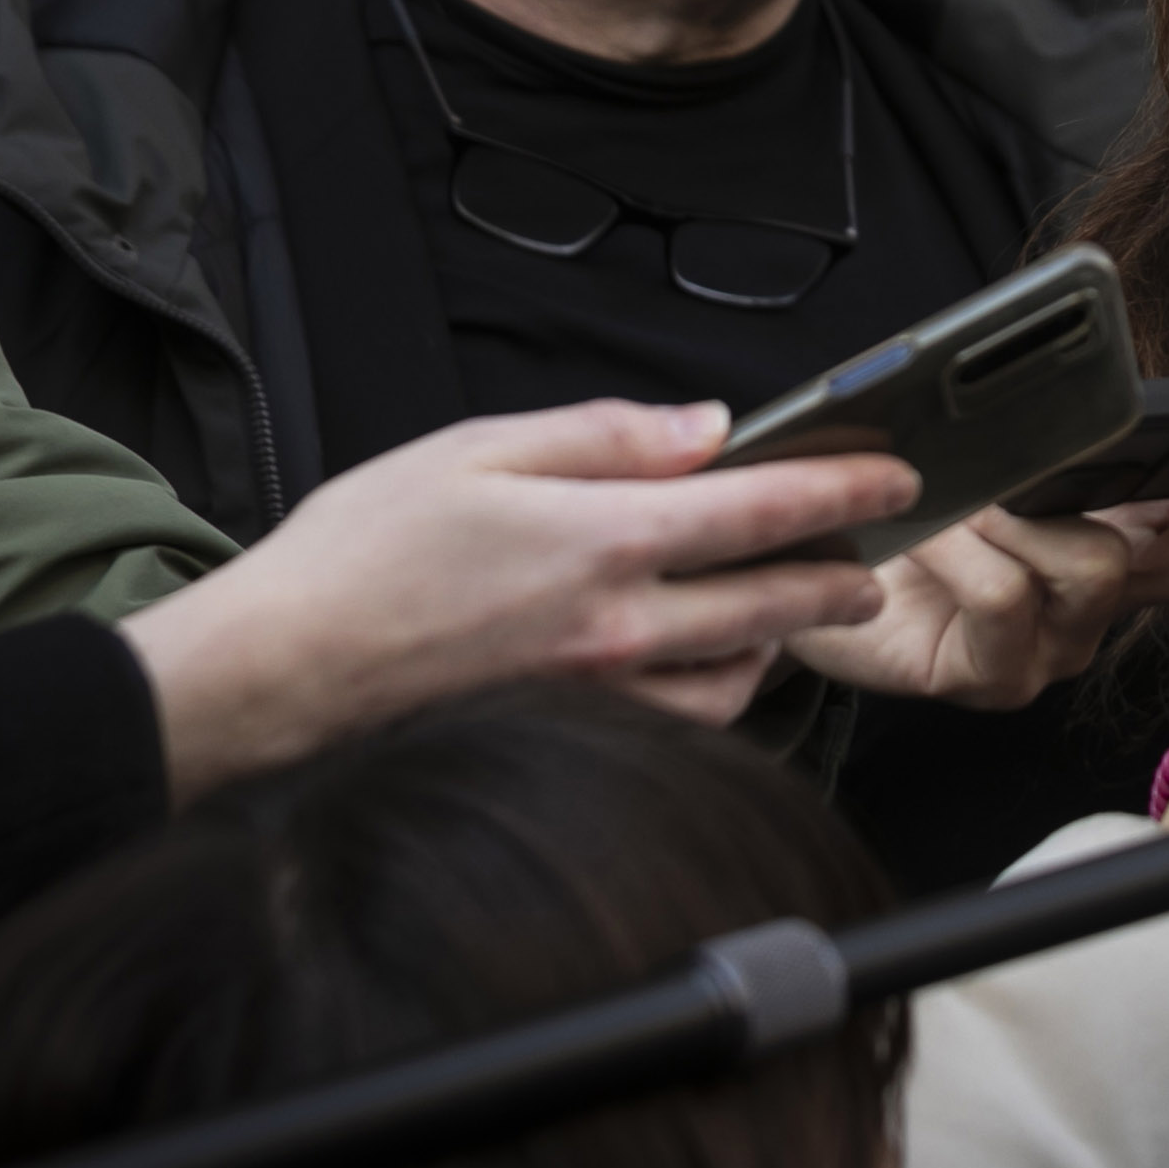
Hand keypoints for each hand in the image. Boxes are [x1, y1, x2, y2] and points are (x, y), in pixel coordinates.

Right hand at [122, 399, 914, 799]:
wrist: (270, 681)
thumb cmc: (354, 560)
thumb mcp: (473, 452)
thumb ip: (605, 436)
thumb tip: (708, 428)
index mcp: (600, 542)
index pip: (764, 508)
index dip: (846, 489)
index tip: (898, 477)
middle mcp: (617, 629)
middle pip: (775, 601)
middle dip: (841, 576)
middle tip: (875, 559)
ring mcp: (600, 696)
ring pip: (738, 673)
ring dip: (780, 637)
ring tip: (793, 604)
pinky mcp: (575, 739)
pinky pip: (684, 721)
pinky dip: (719, 690)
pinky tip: (712, 662)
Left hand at [792, 431, 1168, 708]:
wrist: (790, 576)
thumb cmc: (893, 508)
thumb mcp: (985, 456)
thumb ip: (1055, 434)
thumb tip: (1115, 383)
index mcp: (1114, 546)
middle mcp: (1099, 604)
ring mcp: (1053, 648)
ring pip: (1098, 568)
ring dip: (1030, 510)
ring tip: (968, 491)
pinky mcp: (994, 679)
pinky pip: (1013, 598)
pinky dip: (968, 546)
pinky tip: (927, 533)